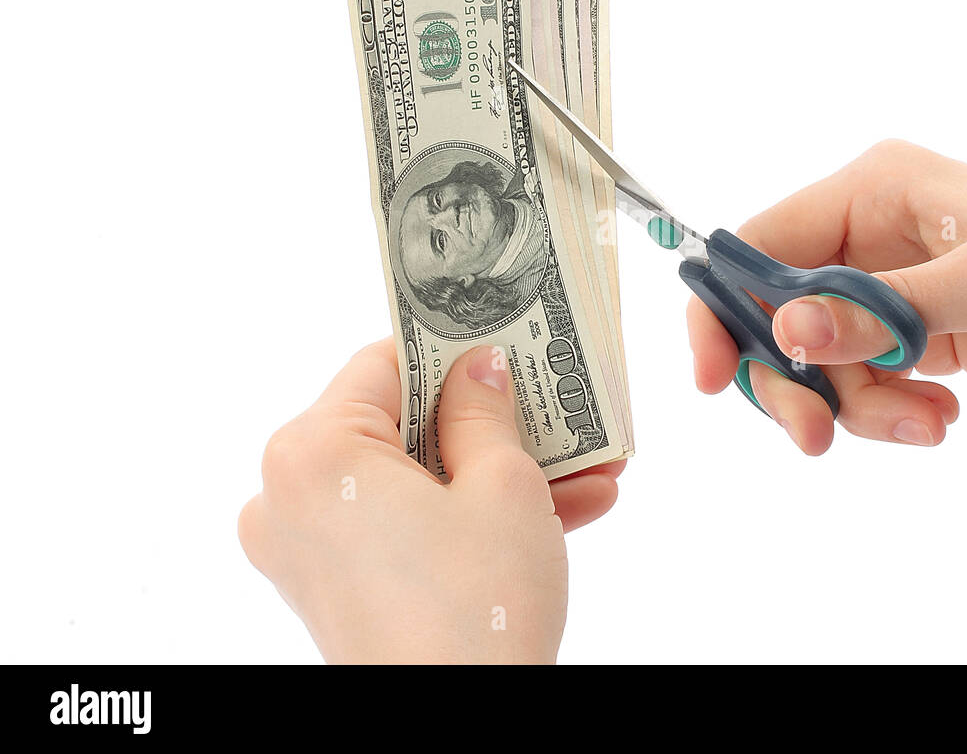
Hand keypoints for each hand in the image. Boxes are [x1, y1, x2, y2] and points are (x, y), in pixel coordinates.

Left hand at [237, 340, 624, 662]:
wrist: (460, 733)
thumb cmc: (472, 613)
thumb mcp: (502, 485)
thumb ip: (485, 410)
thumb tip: (479, 370)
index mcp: (313, 451)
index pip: (386, 364)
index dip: (457, 352)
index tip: (506, 345)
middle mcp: (289, 496)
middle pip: (402, 426)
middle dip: (491, 425)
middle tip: (554, 412)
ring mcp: (308, 549)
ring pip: (414, 482)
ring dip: (497, 476)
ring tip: (584, 471)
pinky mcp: (335, 590)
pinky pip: (406, 528)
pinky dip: (469, 519)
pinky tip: (560, 512)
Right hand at [688, 140, 966, 452]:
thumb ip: (877, 313)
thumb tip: (785, 333)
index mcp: (874, 190)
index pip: (760, 246)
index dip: (725, 309)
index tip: (714, 376)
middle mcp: (868, 234)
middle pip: (778, 314)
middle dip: (794, 380)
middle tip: (815, 437)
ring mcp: (887, 286)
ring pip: (819, 360)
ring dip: (858, 405)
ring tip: (925, 422)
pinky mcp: (909, 330)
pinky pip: (861, 381)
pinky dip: (888, 410)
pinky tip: (942, 416)